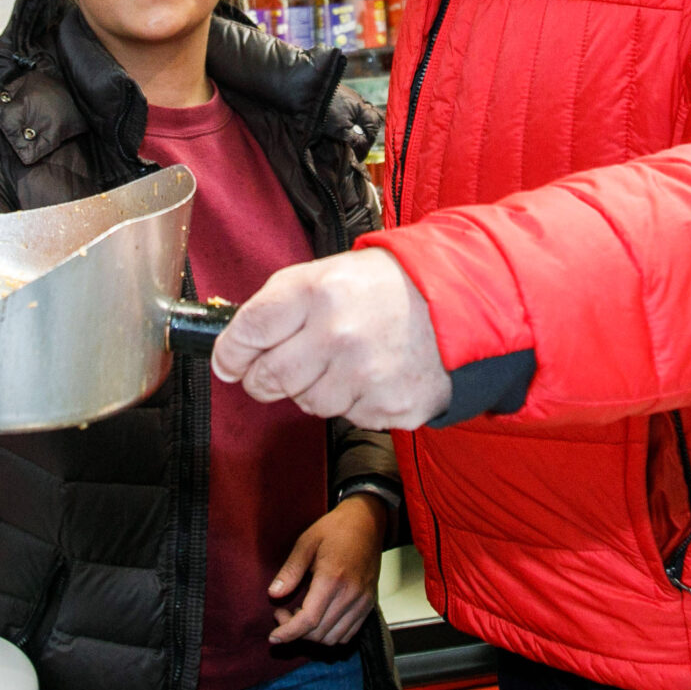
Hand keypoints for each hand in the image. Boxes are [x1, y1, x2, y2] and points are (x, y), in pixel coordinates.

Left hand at [210, 248, 452, 429]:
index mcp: (318, 291)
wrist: (461, 303)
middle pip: (269, 378)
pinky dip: (353, 402)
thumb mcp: (330, 272)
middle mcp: (339, 334)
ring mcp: (365, 375)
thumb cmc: (389, 286)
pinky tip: (371, 375)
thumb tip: (237, 344)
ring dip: (314, 389)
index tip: (228, 362)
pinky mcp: (389, 406)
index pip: (249, 330)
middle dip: (262, 379)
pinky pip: (348, 417)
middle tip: (270, 373)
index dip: (230, 352)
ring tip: (340, 362)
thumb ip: (282, 303)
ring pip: (307, 403)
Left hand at [267, 495, 388, 647]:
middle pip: (319, 633)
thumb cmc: (335, 529)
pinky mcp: (368, 604)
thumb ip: (290, 571)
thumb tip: (274, 594)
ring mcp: (362, 601)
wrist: (366, 522)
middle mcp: (350, 594)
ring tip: (299, 615)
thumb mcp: (306, 543)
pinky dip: (330, 635)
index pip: (308, 619)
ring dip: (312, 636)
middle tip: (281, 613)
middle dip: (295, 632)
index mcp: (332, 578)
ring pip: (333, 638)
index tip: (273, 637)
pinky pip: (348, 634)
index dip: (288, 633)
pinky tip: (318, 618)